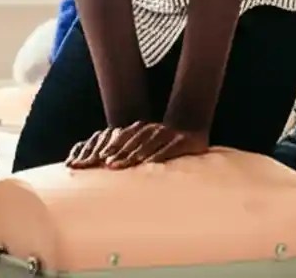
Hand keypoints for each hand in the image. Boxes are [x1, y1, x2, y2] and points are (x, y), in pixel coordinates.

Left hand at [65, 122, 208, 170]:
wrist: (193, 129)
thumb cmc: (166, 141)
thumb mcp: (148, 141)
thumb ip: (132, 149)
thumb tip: (108, 163)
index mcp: (142, 129)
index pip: (124, 138)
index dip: (113, 147)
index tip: (101, 159)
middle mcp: (153, 129)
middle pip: (134, 143)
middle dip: (121, 154)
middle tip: (110, 166)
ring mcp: (168, 134)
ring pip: (149, 144)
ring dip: (137, 154)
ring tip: (127, 164)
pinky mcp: (181, 141)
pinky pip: (169, 148)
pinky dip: (159, 155)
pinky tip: (151, 163)